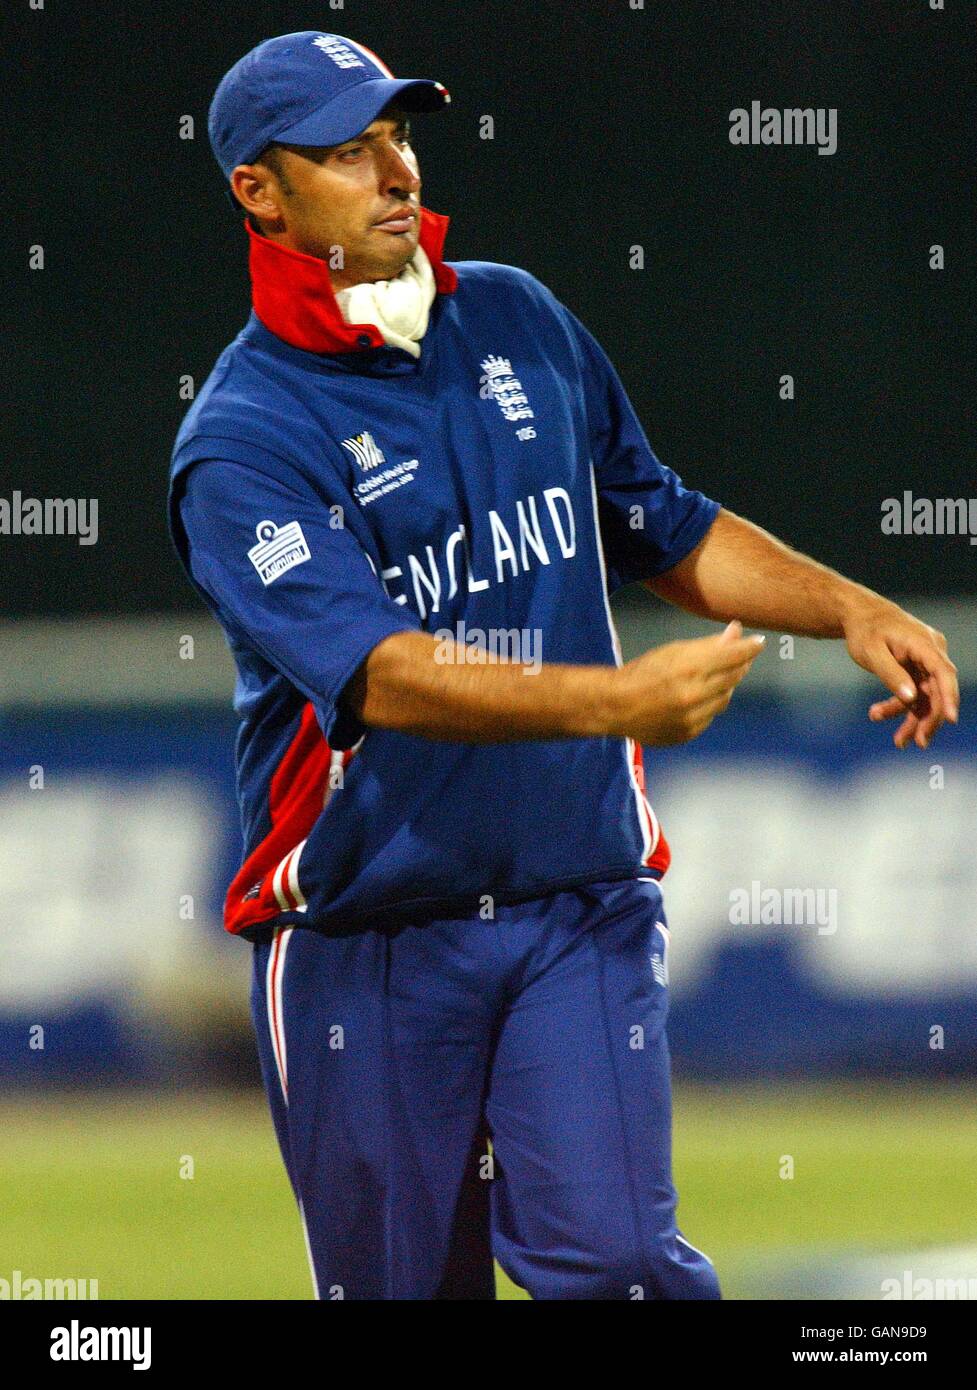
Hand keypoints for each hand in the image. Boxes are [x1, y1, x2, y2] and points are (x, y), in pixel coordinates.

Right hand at [612, 620, 764, 745]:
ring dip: (724, 686)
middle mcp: (694, 695)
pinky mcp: (688, 733)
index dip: (750, 647)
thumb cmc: (641, 672)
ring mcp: (692, 718)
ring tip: (711, 677)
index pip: (734, 656)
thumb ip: (708, 645)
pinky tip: (695, 698)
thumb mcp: (673, 651)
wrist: (614, 706)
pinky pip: (710, 716)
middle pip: (733, 677)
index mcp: (690, 668)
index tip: (759, 642)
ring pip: (724, 699)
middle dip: (739, 665)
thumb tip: (736, 632)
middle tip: (739, 657)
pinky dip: (708, 705)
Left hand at [843, 599, 958, 748]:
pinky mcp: (918, 669)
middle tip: (918, 743)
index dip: (949, 696)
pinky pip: (915, 693)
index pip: (944, 672)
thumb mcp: (872, 652)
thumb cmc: (865, 630)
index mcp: (924, 644)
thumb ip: (891, 674)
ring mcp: (926, 662)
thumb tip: (911, 698)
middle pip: (938, 690)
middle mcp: (931, 652)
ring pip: (927, 696)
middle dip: (929, 719)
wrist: (860, 616)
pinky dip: (900, 706)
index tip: (950, 719)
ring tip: (899, 742)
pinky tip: (878, 714)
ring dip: (913, 720)